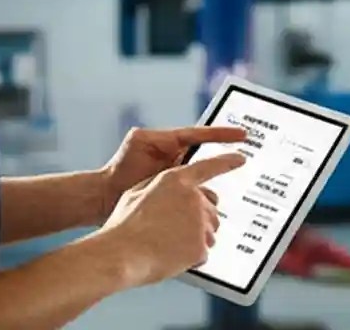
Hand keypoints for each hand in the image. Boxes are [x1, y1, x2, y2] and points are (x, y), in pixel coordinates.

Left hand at [97, 125, 246, 219]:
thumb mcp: (138, 141)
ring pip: (203, 183)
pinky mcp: (176, 199)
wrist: (106, 196)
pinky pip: (194, 200)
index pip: (202, 136)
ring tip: (214, 202)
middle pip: (207, 161)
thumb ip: (159, 135)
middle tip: (242, 163)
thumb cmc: (120, 167)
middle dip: (222, 165)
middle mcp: (180, 161)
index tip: (243, 135)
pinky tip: (206, 214)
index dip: (223, 135)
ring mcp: (179, 180)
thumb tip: (178, 139)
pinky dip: (200, 205)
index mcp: (172, 144)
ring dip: (209, 192)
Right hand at [101, 152, 246, 287]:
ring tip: (167, 244)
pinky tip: (169, 256)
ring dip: (194, 238)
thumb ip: (161, 186)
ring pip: (208, 231)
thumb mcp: (137, 193)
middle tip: (174, 230)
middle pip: (210, 208)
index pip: (209, 167)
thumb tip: (173, 188)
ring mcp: (200, 222)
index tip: (239, 158)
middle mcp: (193, 198)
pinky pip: (201, 253)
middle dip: (198, 219)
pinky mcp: (201, 246)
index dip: (226, 161)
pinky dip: (189, 257)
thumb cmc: (124, 226)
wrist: (121, 254)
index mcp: (176, 180)